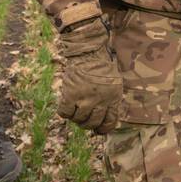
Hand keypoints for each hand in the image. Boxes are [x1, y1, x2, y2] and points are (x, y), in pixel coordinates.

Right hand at [57, 18, 122, 133]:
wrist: (89, 51)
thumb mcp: (115, 83)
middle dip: (89, 124)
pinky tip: (67, 106)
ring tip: (76, 112)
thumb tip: (107, 117)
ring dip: (77, 119)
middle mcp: (100, 101)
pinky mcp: (70, 94)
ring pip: (79, 120)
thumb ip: (111, 99)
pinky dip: (65, 112)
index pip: (110, 122)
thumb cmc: (103, 66)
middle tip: (85, 120)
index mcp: (113, 98)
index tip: (98, 129)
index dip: (103, 128)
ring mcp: (84, 99)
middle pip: (93, 123)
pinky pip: (65, 113)